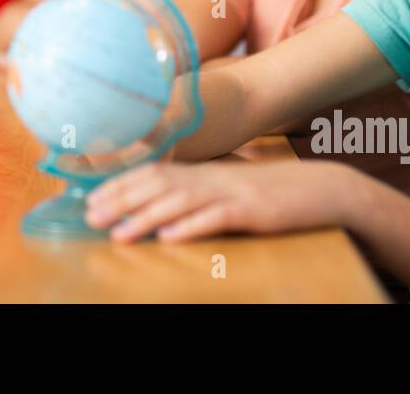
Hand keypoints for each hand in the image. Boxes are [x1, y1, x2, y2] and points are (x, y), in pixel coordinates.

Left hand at [84, 158, 357, 242]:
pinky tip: (170, 238)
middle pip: (157, 186)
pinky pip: (216, 218)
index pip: (152, 174)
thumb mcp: (228, 189)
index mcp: (203, 172)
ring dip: (146, 217)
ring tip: (119, 232)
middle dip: (121, 201)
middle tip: (90, 216)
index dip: (119, 186)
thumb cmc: (270, 194)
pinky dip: (192, 227)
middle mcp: (210, 178)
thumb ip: (197, 194)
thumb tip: (161, 210)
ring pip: (180, 202)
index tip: (90, 199)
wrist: (319, 189)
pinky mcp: (250, 210)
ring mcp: (229, 192)